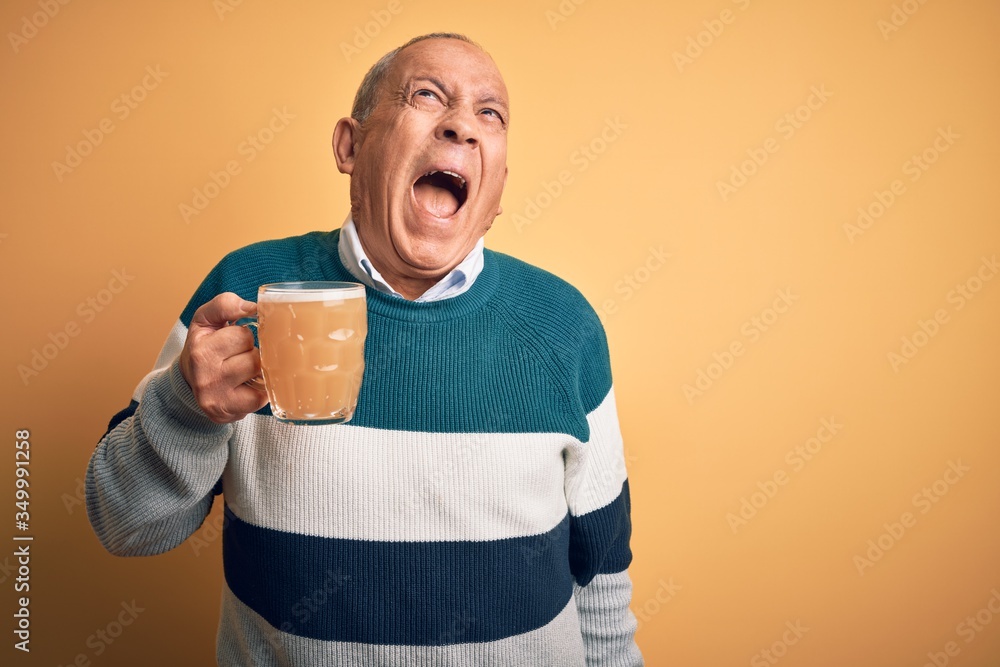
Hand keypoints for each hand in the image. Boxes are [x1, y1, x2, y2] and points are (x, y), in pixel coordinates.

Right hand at [179, 292, 267, 423]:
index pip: (242, 335)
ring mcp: (217, 397)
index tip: (233, 340)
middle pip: (255, 357)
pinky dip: (261, 390)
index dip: (242, 336)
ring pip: (260, 376)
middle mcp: (206, 375)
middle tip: (239, 357)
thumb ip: (225, 304)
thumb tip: (252, 307)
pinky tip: (248, 386)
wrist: (190, 383)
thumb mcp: (206, 320)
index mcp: (200, 349)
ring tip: (244, 371)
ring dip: (258, 371)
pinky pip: (262, 397)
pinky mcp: (230, 412)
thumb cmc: (204, 347)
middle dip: (252, 353)